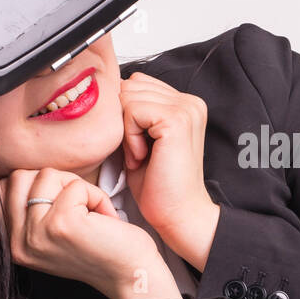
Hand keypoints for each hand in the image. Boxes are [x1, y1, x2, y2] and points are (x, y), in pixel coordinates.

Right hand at [0, 167, 181, 298]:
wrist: (131, 275)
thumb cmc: (99, 249)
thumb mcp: (53, 233)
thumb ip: (34, 210)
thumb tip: (25, 172)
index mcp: (14, 244)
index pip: (9, 187)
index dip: (44, 187)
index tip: (68, 208)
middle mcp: (19, 243)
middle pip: (21, 177)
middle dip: (56, 181)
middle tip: (80, 203)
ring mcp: (38, 233)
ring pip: (47, 175)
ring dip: (79, 188)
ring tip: (92, 213)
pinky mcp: (62, 224)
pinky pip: (76, 186)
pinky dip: (97, 196)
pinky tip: (104, 219)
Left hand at [119, 72, 219, 270]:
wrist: (177, 215)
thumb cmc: (159, 185)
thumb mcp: (142, 140)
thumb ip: (133, 112)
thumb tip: (110, 93)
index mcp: (184, 103)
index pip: (136, 83)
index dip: (126, 114)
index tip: (140, 146)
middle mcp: (189, 101)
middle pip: (130, 87)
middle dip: (125, 121)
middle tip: (140, 153)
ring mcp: (185, 108)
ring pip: (128, 97)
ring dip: (127, 131)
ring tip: (142, 157)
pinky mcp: (176, 120)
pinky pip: (132, 111)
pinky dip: (130, 138)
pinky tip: (142, 157)